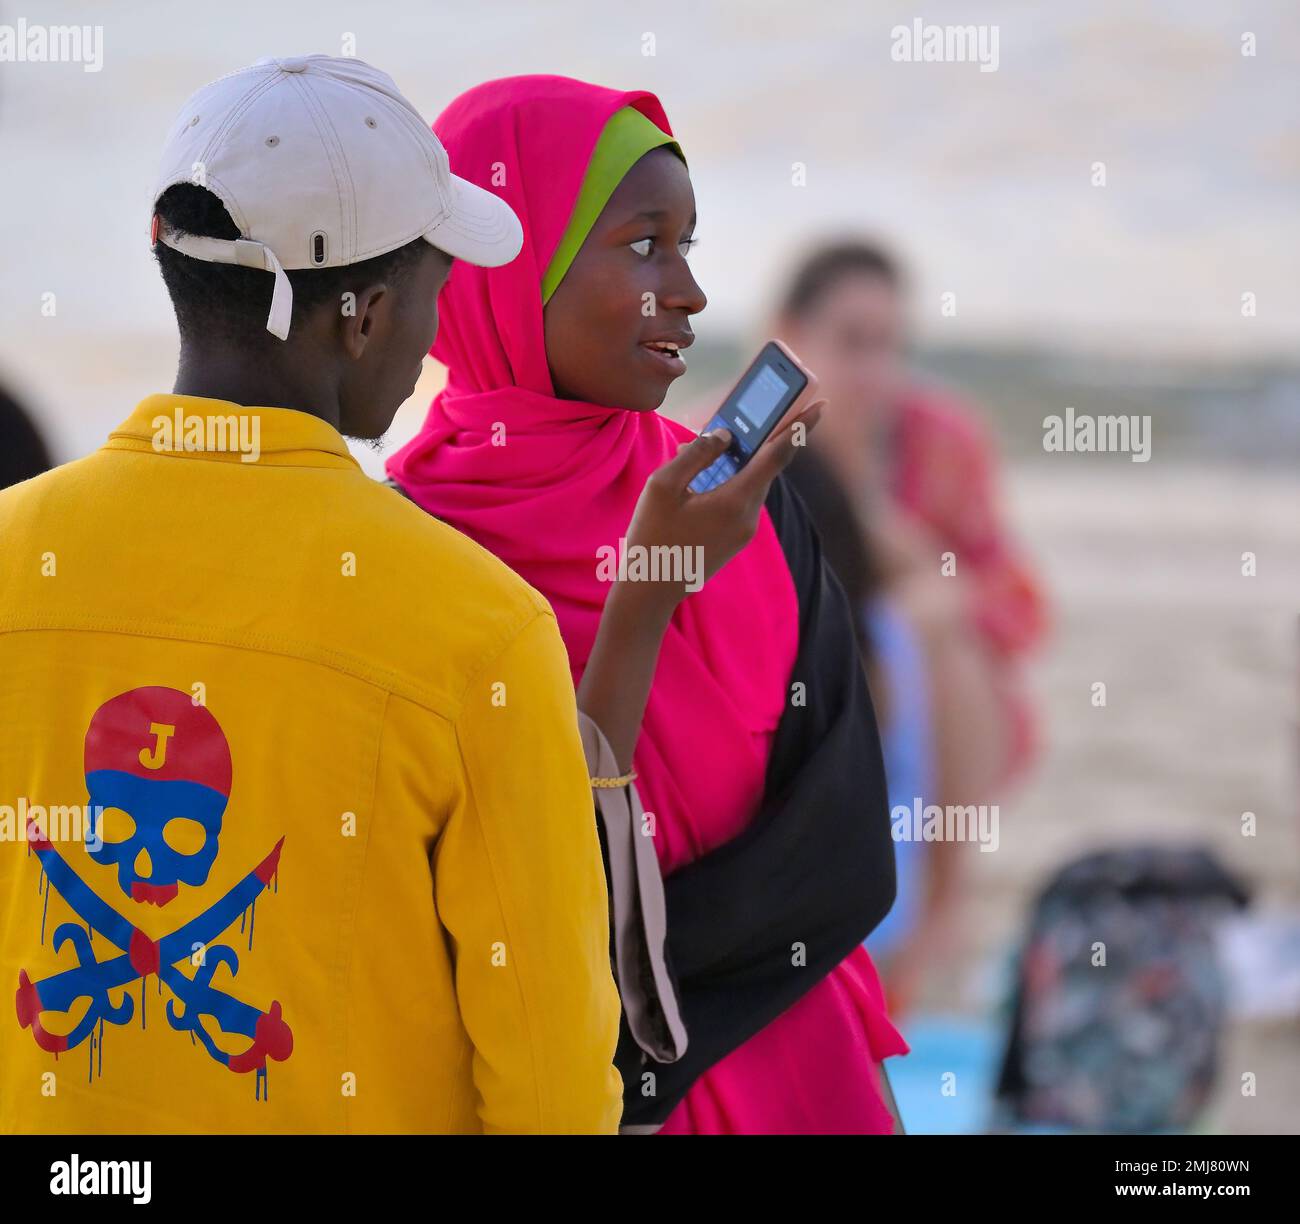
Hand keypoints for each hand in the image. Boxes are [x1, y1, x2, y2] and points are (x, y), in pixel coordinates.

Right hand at [621, 401, 824, 607]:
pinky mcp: (737, 538)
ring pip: (752, 483)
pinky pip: (743, 499)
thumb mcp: (664, 486)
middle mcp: (749, 516)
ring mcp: (745, 530)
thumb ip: (697, 454)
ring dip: (743, 461)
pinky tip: (711, 473)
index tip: (820, 405)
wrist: (652, 589)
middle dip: (765, 438)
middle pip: (766, 467)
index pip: (777, 455)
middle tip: (765, 409)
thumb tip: (726, 435)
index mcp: (736, 500)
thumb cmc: (652, 536)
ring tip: (721, 441)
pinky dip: (734, 480)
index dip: (800, 427)